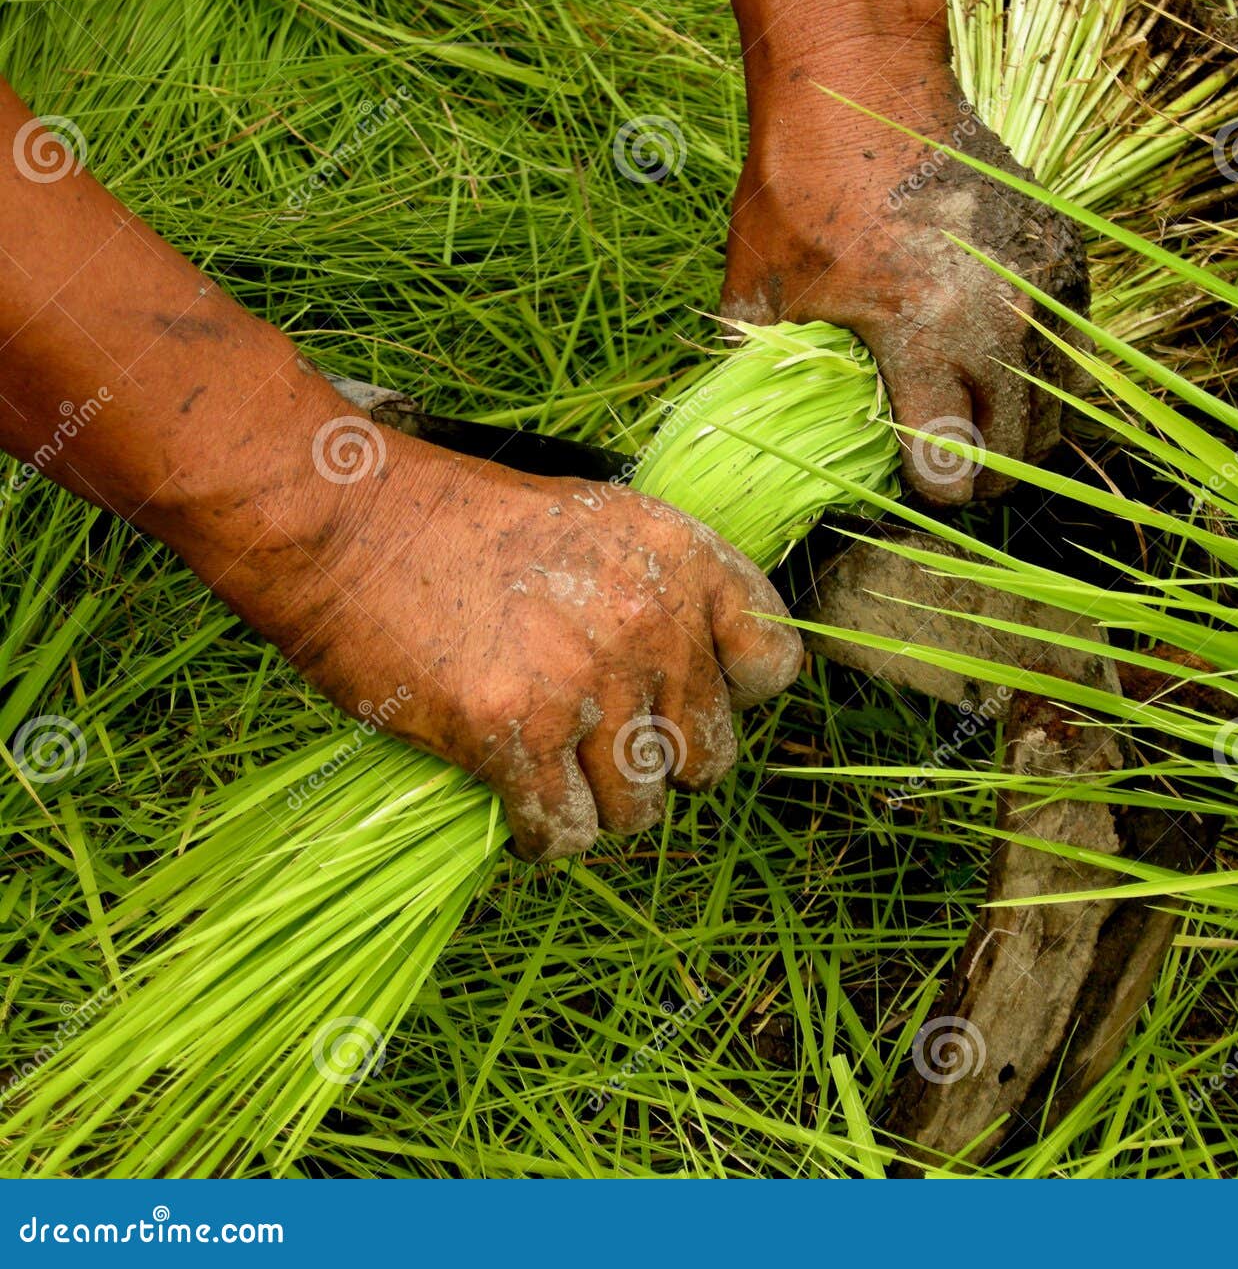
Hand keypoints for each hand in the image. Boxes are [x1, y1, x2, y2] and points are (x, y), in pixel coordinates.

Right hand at [195, 427, 802, 860]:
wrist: (347, 522)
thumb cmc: (463, 522)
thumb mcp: (596, 521)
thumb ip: (663, 592)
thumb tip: (703, 680)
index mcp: (681, 561)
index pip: (773, 664)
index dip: (731, 694)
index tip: (684, 699)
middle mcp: (651, 624)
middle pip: (708, 757)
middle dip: (657, 762)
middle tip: (600, 746)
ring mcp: (586, 685)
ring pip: (639, 810)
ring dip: (597, 805)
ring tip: (551, 774)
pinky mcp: (515, 739)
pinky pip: (564, 833)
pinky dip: (540, 834)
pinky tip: (513, 802)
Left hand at [724, 0, 1087, 503]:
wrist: (866, 79)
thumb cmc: (803, 182)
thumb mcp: (760, 289)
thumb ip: (759, 375)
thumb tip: (749, 437)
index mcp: (923, 336)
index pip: (950, 467)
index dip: (930, 492)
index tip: (912, 486)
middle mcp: (999, 320)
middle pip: (1020, 452)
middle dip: (985, 478)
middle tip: (953, 475)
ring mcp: (1042, 287)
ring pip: (1060, 406)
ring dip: (1022, 433)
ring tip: (982, 432)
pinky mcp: (1065, 257)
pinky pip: (1072, 348)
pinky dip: (1042, 374)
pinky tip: (998, 367)